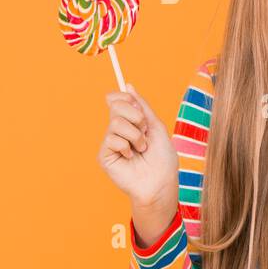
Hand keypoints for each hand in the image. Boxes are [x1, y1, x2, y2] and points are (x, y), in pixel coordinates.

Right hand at [97, 83, 178, 208]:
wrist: (161, 182)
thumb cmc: (163, 158)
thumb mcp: (156, 126)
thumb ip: (142, 106)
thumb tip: (128, 86)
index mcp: (130, 122)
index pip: (116, 99)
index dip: (124, 97)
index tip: (136, 103)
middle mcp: (118, 130)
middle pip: (116, 106)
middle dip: (136, 116)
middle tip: (145, 132)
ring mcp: (110, 142)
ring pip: (116, 123)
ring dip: (136, 135)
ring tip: (142, 148)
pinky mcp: (104, 155)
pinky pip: (111, 139)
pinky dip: (126, 147)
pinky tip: (131, 158)